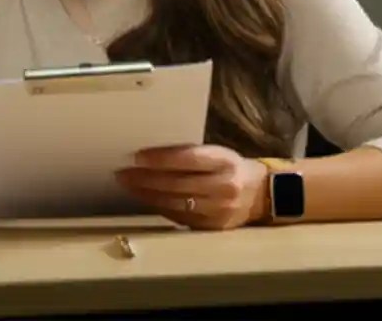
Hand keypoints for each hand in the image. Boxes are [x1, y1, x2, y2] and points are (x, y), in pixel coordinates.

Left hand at [115, 144, 268, 229]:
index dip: (160, 158)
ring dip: (146, 194)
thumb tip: (149, 155)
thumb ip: (188, 154)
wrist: (260, 194)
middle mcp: (223, 187)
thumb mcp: (216, 153)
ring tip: (127, 185)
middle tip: (122, 173)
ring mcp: (218, 210)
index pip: (187, 159)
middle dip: (145, 178)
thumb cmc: (229, 167)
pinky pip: (179, 217)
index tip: (136, 157)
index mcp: (224, 162)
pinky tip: (144, 198)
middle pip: (177, 183)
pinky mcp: (212, 227)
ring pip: (175, 203)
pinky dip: (159, 207)